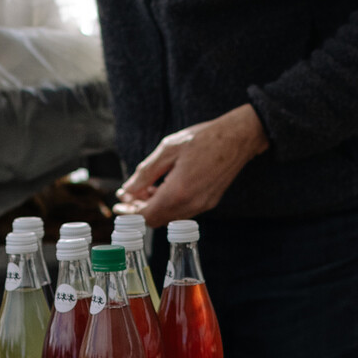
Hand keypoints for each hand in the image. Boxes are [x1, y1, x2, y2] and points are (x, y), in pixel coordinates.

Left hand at [115, 104, 267, 227]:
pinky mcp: (209, 202)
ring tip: (143, 190)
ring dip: (153, 207)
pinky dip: (167, 204)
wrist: (238, 138)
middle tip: (127, 197)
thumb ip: (145, 173)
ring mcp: (202, 205)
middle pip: (157, 220)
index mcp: (178, 192)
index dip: (130, 212)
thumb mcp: (167, 150)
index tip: (119, 203)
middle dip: (139, 211)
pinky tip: (161, 189)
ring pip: (169, 216)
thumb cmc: (203, 139)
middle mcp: (191, 204)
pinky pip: (182, 211)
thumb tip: (127, 190)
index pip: (147, 215)